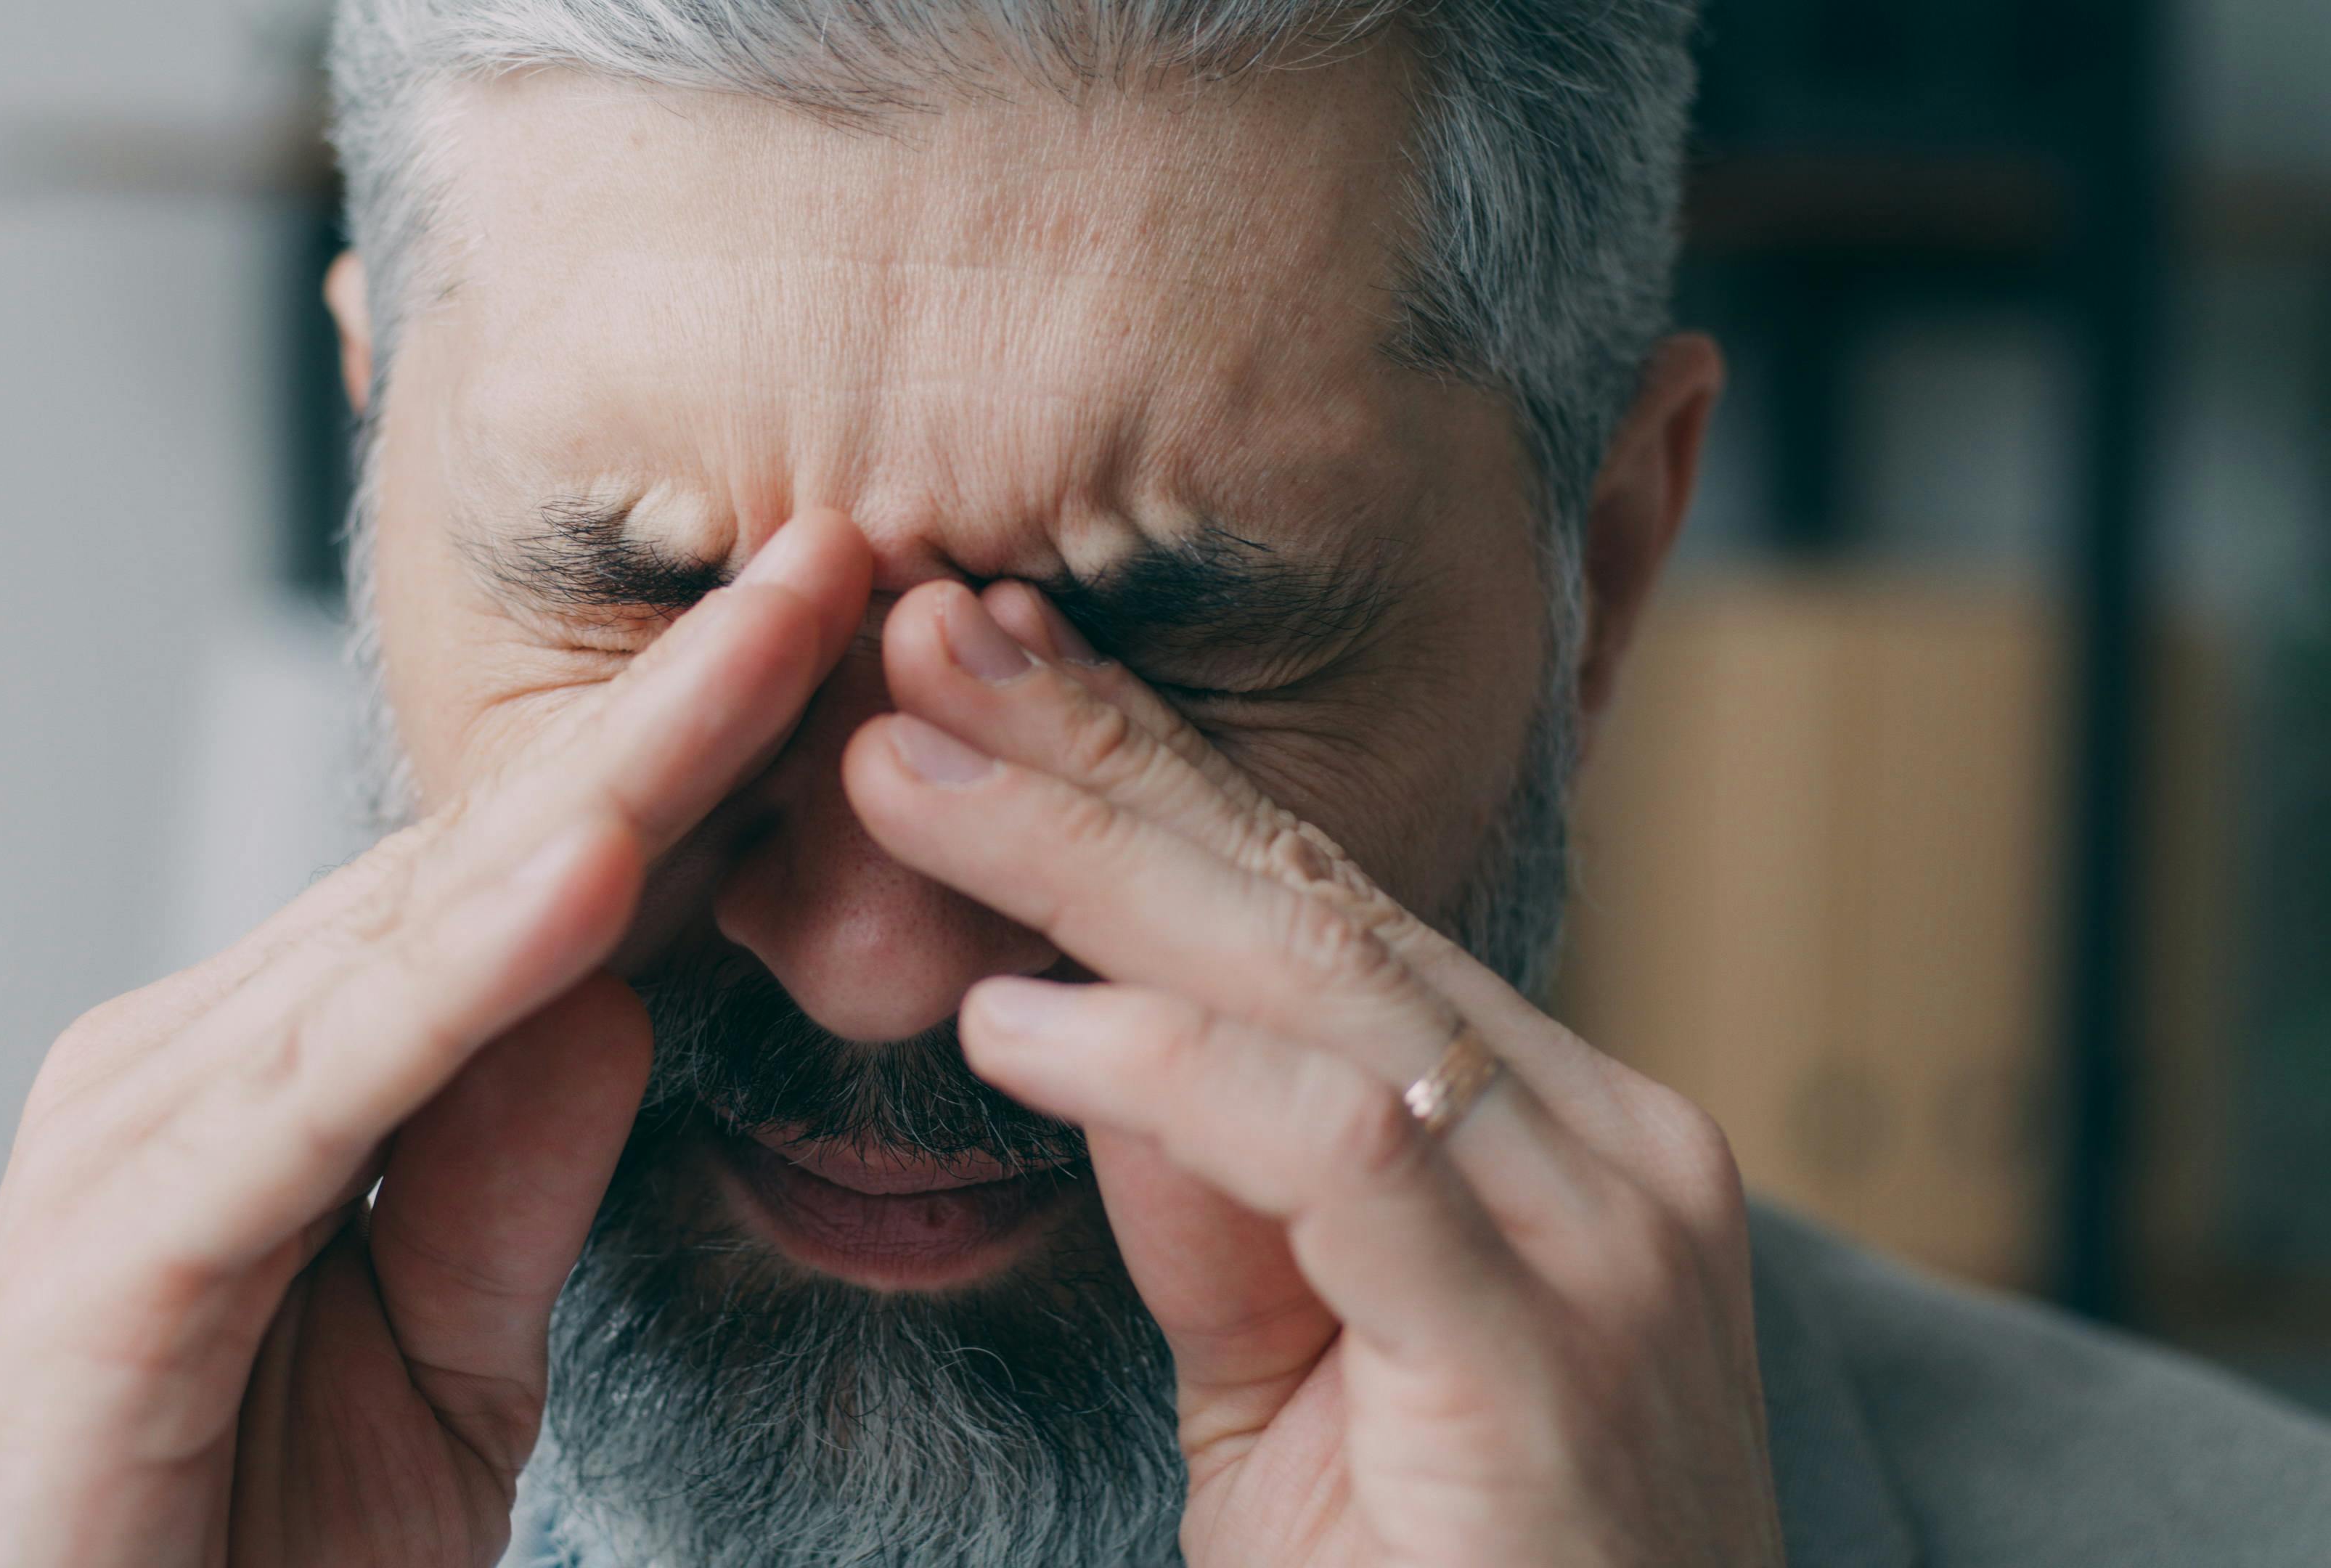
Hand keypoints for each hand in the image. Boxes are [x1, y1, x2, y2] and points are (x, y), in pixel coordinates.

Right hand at [0, 515, 872, 1567]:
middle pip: (489, 853)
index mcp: (291, 1071)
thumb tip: (623, 997)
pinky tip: (594, 882)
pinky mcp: (127, 1233)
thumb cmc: (220, 1545)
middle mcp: (211, 1051)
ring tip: (779, 641)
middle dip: (683, 709)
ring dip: (623, 779)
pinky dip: (466, 979)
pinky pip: (332, 1085)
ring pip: (425, 924)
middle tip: (846, 557)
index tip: (855, 663)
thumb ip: (515, 1181)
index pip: (525, 886)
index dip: (697, 772)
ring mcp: (153, 1121)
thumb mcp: (443, 1357)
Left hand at [843, 581, 1784, 1567]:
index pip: (1321, 913)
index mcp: (1554, 1132)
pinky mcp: (1552, 1356)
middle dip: (1099, 757)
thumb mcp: (1301, 1379)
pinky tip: (1006, 1018)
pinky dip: (1162, 1069)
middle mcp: (1606, 1146)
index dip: (1145, 781)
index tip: (985, 683)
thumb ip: (1220, 1206)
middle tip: (923, 628)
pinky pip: (1338, 1155)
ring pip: (1319, 983)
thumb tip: (1081, 1020)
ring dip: (1087, 861)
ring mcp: (1603, 1240)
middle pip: (1311, 901)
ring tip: (905, 767)